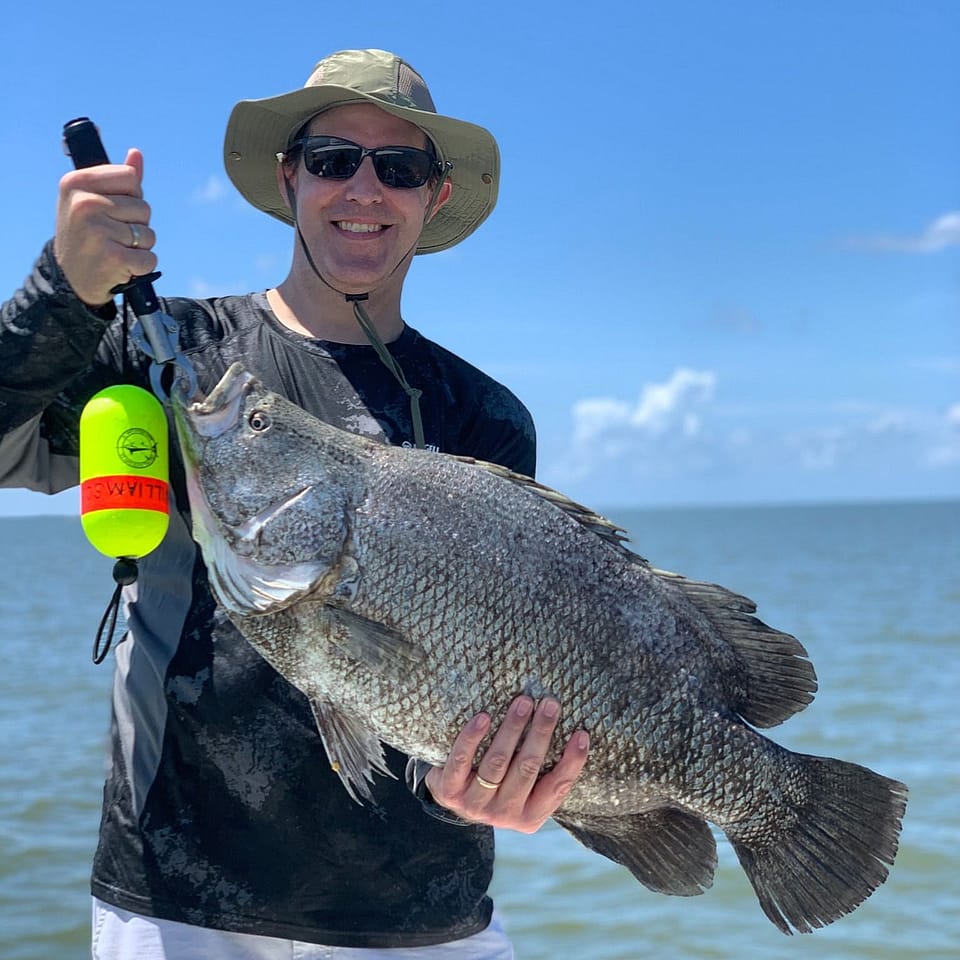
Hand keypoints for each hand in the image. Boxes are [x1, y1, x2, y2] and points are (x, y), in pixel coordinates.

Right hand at [54, 147, 156, 306]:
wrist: (70, 278)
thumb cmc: (86, 235)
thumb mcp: (92, 201)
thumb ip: (117, 179)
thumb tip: (136, 153)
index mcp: (77, 183)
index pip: (130, 177)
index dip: (131, 195)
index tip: (113, 209)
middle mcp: (84, 204)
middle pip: (143, 207)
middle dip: (136, 224)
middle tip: (112, 235)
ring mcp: (98, 231)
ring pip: (148, 234)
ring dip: (139, 246)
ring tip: (115, 249)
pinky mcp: (113, 258)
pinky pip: (149, 258)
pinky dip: (142, 265)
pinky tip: (122, 266)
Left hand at [425, 696, 589, 832]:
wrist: (451, 796)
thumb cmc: (498, 783)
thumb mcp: (522, 788)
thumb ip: (541, 771)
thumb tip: (572, 731)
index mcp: (530, 817)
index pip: (557, 788)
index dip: (572, 762)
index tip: (582, 733)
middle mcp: (504, 815)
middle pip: (527, 769)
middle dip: (541, 733)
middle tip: (550, 704)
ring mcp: (475, 805)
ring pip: (497, 762)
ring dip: (512, 728)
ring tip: (523, 702)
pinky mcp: (450, 791)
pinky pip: (462, 760)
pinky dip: (473, 737)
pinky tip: (484, 717)